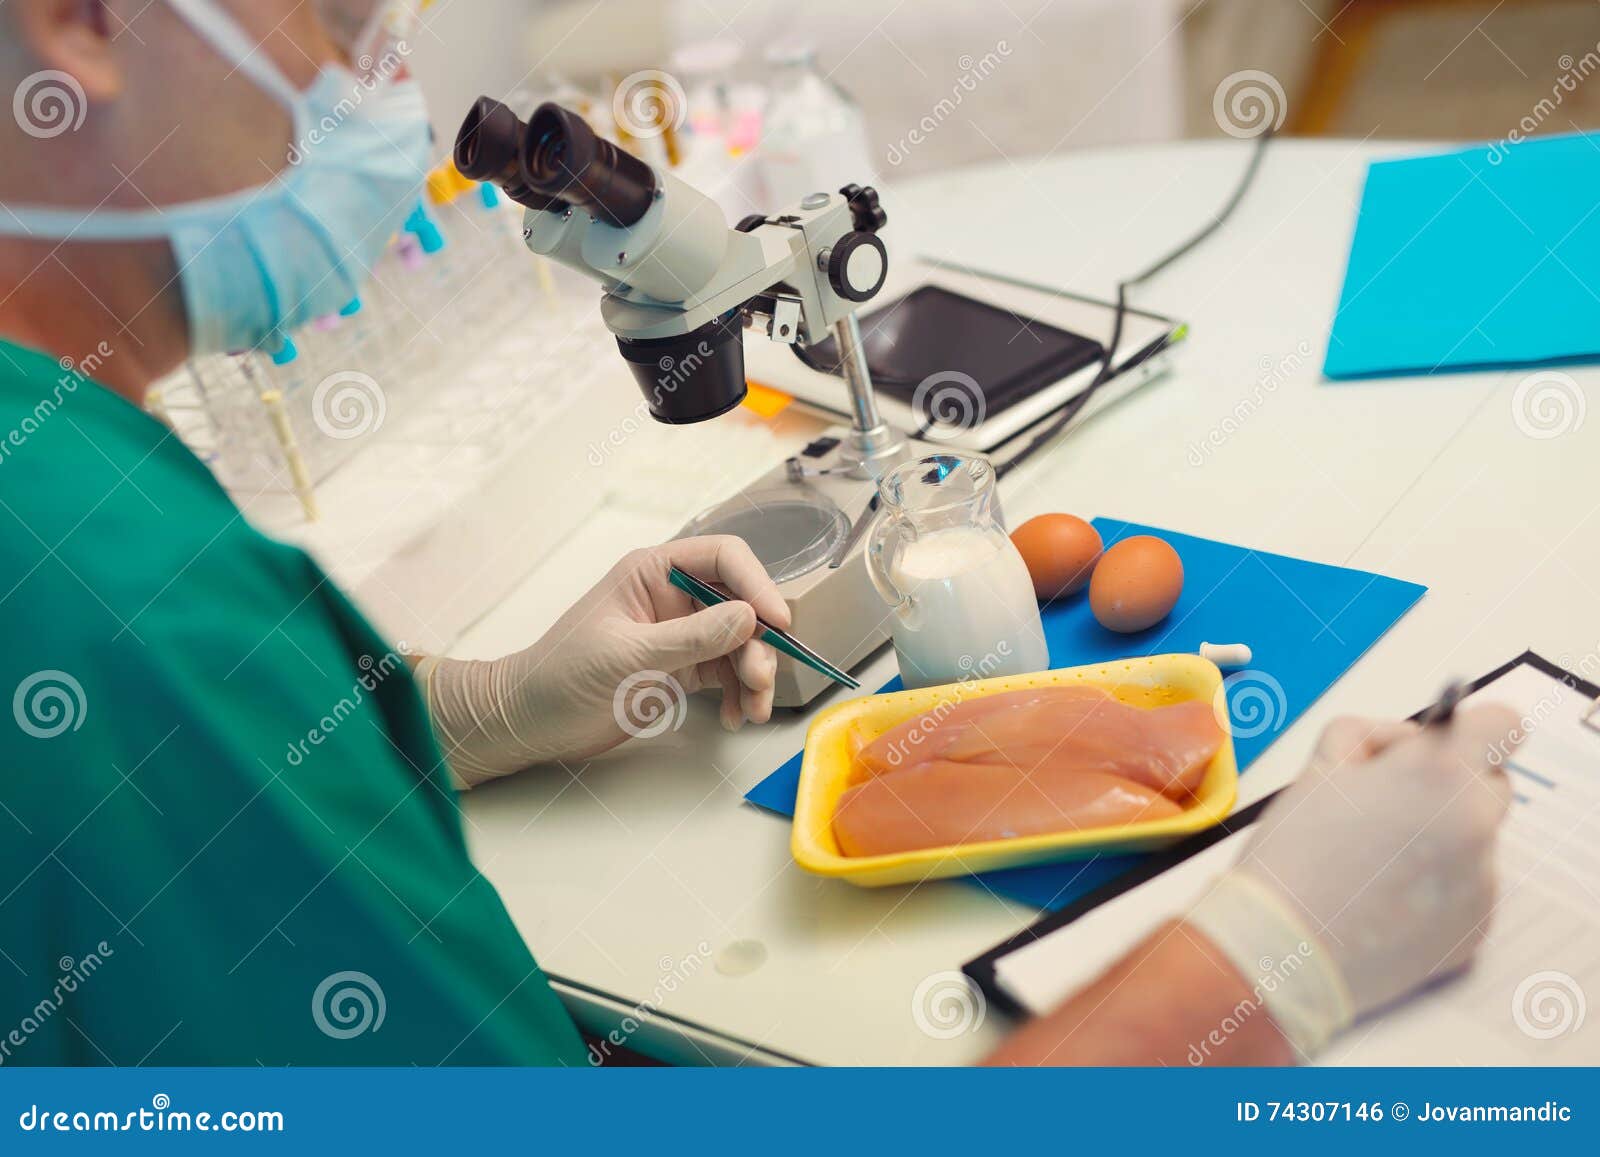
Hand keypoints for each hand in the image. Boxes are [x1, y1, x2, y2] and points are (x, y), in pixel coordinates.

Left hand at [417, 536, 788, 785]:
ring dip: (754, 674)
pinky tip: (734, 717)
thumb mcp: (627, 656)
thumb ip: (691, 638)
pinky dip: (738, 693)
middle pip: (741, 604)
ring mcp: (680, 633)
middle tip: (759, 682)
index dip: (757, 584)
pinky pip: (727, 672)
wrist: (529, 722)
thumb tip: (748, 617)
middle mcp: (672, 596)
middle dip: (759, 642)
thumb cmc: (561, 677)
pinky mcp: (681, 667)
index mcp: (653, 572)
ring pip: (741, 642)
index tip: (777, 622)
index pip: (723, 559)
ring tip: (751, 711)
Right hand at [1185, 706, 1518, 1057]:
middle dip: (1448, 786)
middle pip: (1490, 784)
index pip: (1502, 725)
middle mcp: (1476, 826)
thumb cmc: (1293, 856)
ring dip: (1440, 840)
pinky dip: (1436, 889)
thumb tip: (1402, 745)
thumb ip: (1372, 737)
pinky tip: (1384, 899)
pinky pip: (1467, 890)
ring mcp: (1481, 883)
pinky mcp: (1475, 929)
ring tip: (1374, 863)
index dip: (1470, 730)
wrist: (1284, 948)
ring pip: (1475, 840)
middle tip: (1388, 805)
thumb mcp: (1319, 768)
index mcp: (1439, 775)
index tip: (1442, 746)